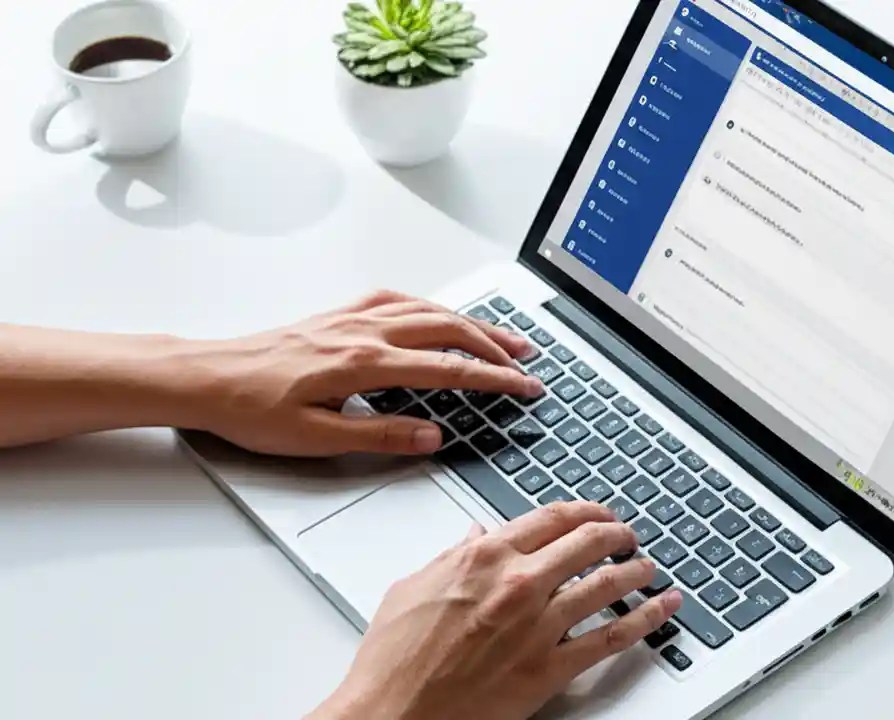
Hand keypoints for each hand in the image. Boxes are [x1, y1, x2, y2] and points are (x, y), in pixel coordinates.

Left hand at [190, 290, 543, 456]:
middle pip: (447, 328)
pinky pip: (396, 299)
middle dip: (494, 344)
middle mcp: (363, 332)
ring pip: (427, 309)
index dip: (492, 379)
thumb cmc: (250, 410)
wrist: (204, 377)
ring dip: (470, 321)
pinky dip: (429, 305)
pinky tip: (437, 312)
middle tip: (526, 360)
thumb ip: (380, 436)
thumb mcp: (316, 439)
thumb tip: (431, 437)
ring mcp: (351, 318)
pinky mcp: (337, 316)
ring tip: (500, 336)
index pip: (446, 370)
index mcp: (363, 364)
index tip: (524, 386)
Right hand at [309, 502, 682, 719]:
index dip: (584, 510)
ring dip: (636, 570)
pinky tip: (663, 608)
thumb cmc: (393, 660)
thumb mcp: (412, 587)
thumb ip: (452, 556)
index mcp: (485, 557)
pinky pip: (611, 638)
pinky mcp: (548, 669)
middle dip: (615, 533)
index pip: (551, 518)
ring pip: (607, 584)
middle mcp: (518, 584)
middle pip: (587, 542)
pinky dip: (646, 619)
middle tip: (626, 535)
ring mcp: (539, 626)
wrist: (390, 715)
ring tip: (648, 566)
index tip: (596, 513)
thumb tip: (475, 535)